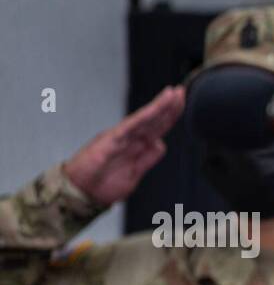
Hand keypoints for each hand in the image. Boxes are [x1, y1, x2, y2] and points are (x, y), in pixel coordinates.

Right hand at [64, 86, 185, 204]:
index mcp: (136, 145)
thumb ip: (147, 158)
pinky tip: (152, 111)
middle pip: (153, 120)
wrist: (81, 193)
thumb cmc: (103, 183)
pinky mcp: (109, 142)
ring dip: (158, 107)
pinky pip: (127, 128)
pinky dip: (140, 119)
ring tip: (171, 95)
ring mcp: (119, 138)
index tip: (182, 101)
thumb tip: (160, 144)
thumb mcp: (135, 172)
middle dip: (168, 106)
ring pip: (142, 120)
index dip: (170, 115)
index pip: (157, 127)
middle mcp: (129, 138)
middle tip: (181, 91)